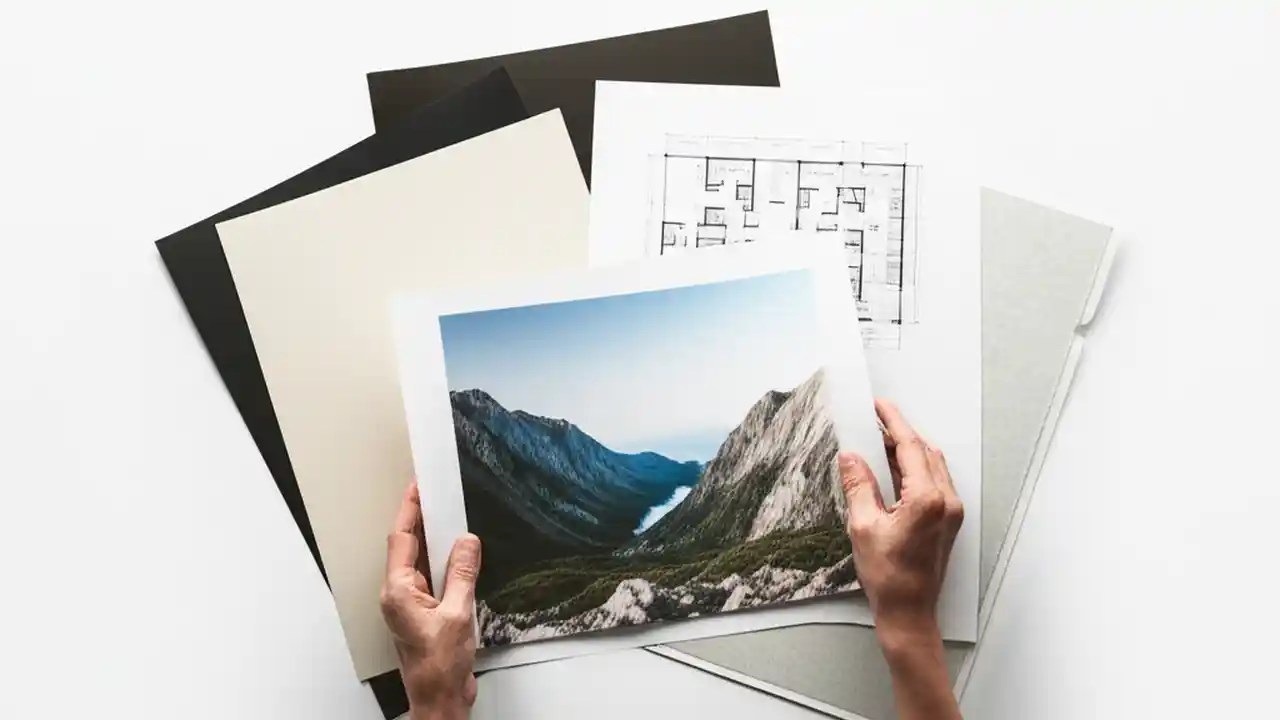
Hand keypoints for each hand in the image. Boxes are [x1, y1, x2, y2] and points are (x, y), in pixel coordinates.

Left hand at [381, 483, 482, 719]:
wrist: (440, 699)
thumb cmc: (438, 668)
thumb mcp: (457, 614)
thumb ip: (462, 575)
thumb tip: (466, 543)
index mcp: (398, 592)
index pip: (402, 539)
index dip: (410, 509)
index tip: (418, 486)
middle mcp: (399, 595)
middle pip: (408, 546)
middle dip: (423, 519)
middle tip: (438, 494)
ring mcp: (412, 604)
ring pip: (422, 561)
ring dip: (436, 541)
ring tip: (452, 518)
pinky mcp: (426, 612)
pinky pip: (433, 578)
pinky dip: (446, 563)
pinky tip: (461, 556)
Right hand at [840, 399, 963, 719]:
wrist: (910, 612)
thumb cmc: (887, 576)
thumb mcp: (863, 526)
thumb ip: (859, 486)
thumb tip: (850, 457)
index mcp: (927, 499)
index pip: (909, 447)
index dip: (893, 422)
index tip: (879, 405)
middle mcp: (946, 501)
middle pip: (924, 452)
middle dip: (900, 433)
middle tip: (875, 420)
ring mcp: (951, 511)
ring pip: (933, 465)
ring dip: (909, 450)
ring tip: (881, 441)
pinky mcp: (949, 521)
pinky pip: (936, 481)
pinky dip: (916, 468)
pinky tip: (896, 468)